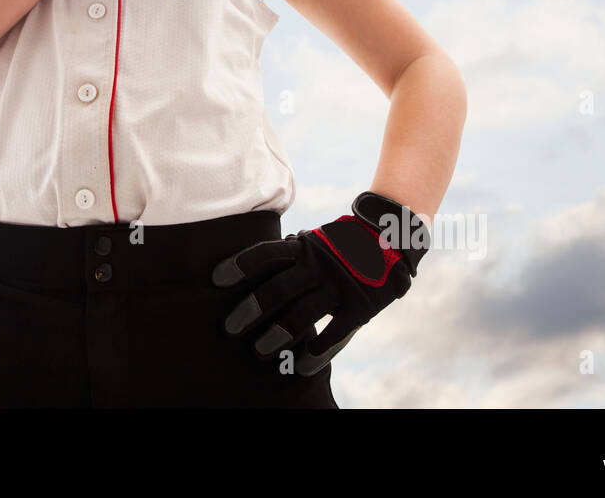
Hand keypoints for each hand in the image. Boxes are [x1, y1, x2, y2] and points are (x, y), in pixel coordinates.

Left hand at [211, 191, 430, 375]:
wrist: (390, 239)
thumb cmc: (339, 246)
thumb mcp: (314, 241)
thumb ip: (288, 254)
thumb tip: (248, 267)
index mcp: (304, 248)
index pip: (266, 254)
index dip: (240, 265)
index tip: (215, 280)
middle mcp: (318, 266)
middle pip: (277, 290)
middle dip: (250, 310)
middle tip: (230, 328)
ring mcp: (339, 286)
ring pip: (302, 316)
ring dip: (277, 336)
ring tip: (259, 351)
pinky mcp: (360, 306)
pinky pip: (335, 334)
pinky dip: (316, 352)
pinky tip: (302, 365)